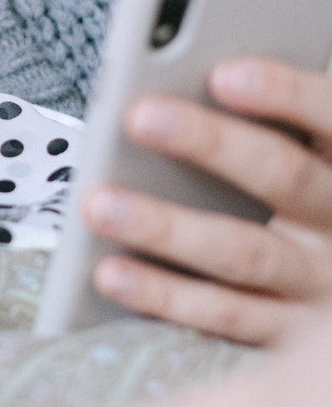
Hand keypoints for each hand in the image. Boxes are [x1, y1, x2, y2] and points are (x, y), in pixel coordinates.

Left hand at [82, 58, 331, 344]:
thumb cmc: (304, 189)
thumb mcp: (308, 152)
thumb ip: (274, 119)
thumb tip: (194, 69)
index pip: (331, 117)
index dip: (285, 93)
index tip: (223, 74)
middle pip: (285, 179)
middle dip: (210, 143)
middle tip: (139, 116)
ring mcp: (319, 287)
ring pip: (243, 253)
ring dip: (165, 227)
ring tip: (99, 203)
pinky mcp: (287, 337)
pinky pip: (223, 315)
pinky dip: (163, 295)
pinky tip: (110, 272)